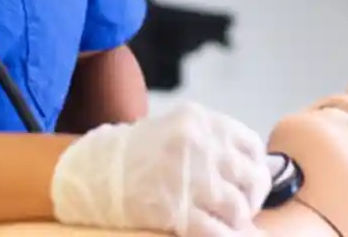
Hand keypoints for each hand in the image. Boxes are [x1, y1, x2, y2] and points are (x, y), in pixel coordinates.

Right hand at [50, 102, 270, 236]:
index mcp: (199, 120)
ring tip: (230, 225)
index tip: (250, 182)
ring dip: (238, 221)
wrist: (91, 172)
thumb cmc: (134, 154)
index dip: (256, 168)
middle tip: (242, 209)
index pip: (251, 145)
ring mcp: (189, 177)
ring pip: (238, 206)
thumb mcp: (174, 130)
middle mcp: (199, 144)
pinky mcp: (177, 209)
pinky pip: (217, 231)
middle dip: (252, 198)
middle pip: (251, 176)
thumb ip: (209, 142)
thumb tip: (248, 169)